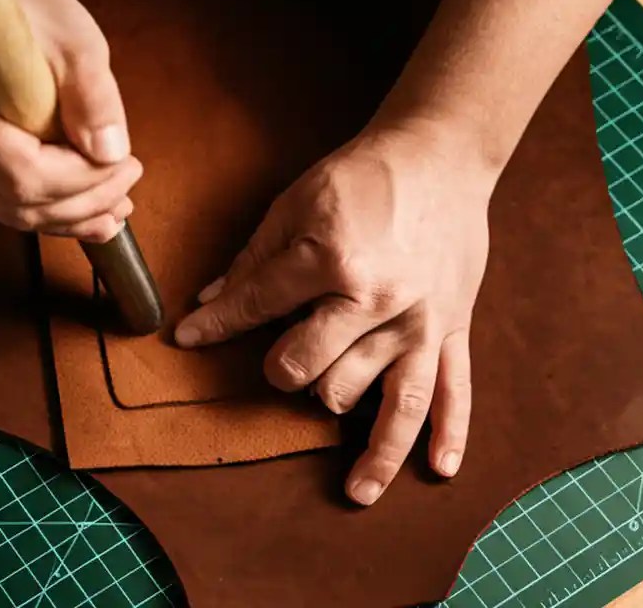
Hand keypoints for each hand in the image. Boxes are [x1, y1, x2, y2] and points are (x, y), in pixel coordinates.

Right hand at [0, 0, 140, 241]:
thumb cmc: (1, 3)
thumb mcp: (66, 32)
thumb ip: (92, 95)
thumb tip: (110, 153)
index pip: (23, 175)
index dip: (83, 179)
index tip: (126, 161)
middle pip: (17, 204)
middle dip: (84, 200)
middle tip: (130, 178)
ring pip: (9, 214)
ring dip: (69, 214)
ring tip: (117, 203)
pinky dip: (46, 208)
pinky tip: (87, 210)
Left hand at [174, 119, 495, 505]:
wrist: (440, 153)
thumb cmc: (364, 174)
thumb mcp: (295, 204)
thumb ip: (253, 261)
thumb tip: (208, 304)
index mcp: (331, 264)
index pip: (257, 309)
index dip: (216, 325)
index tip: (188, 338)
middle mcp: (377, 303)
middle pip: (314, 370)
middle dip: (287, 373)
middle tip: (284, 364)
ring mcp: (421, 322)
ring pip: (389, 402)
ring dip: (368, 449)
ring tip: (354, 489)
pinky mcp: (454, 326)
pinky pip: (455, 388)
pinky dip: (449, 433)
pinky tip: (437, 469)